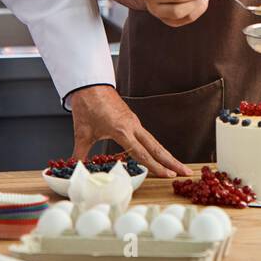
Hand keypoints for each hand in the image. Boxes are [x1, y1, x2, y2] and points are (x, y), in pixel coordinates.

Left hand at [68, 85, 188, 177]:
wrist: (89, 84)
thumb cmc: (87, 106)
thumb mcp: (82, 132)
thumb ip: (79, 153)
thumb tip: (74, 169)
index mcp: (122, 130)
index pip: (142, 153)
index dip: (156, 167)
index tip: (168, 176)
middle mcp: (133, 126)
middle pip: (157, 147)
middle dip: (172, 161)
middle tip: (186, 172)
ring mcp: (134, 122)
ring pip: (154, 142)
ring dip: (167, 155)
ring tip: (178, 167)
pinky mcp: (132, 120)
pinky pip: (147, 137)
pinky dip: (156, 148)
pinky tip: (159, 156)